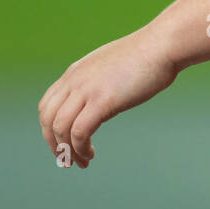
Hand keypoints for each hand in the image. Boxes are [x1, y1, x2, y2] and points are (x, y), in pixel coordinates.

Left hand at [38, 28, 178, 168]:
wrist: (162, 46)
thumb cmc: (146, 56)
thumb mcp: (112, 66)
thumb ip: (100, 79)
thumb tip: (104, 94)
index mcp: (75, 72)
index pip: (47, 105)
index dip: (50, 129)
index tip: (63, 144)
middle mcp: (75, 80)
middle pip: (48, 118)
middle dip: (54, 143)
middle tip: (67, 160)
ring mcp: (87, 90)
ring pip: (60, 128)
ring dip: (67, 150)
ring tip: (80, 162)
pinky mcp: (102, 101)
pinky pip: (79, 132)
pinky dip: (80, 148)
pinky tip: (90, 154)